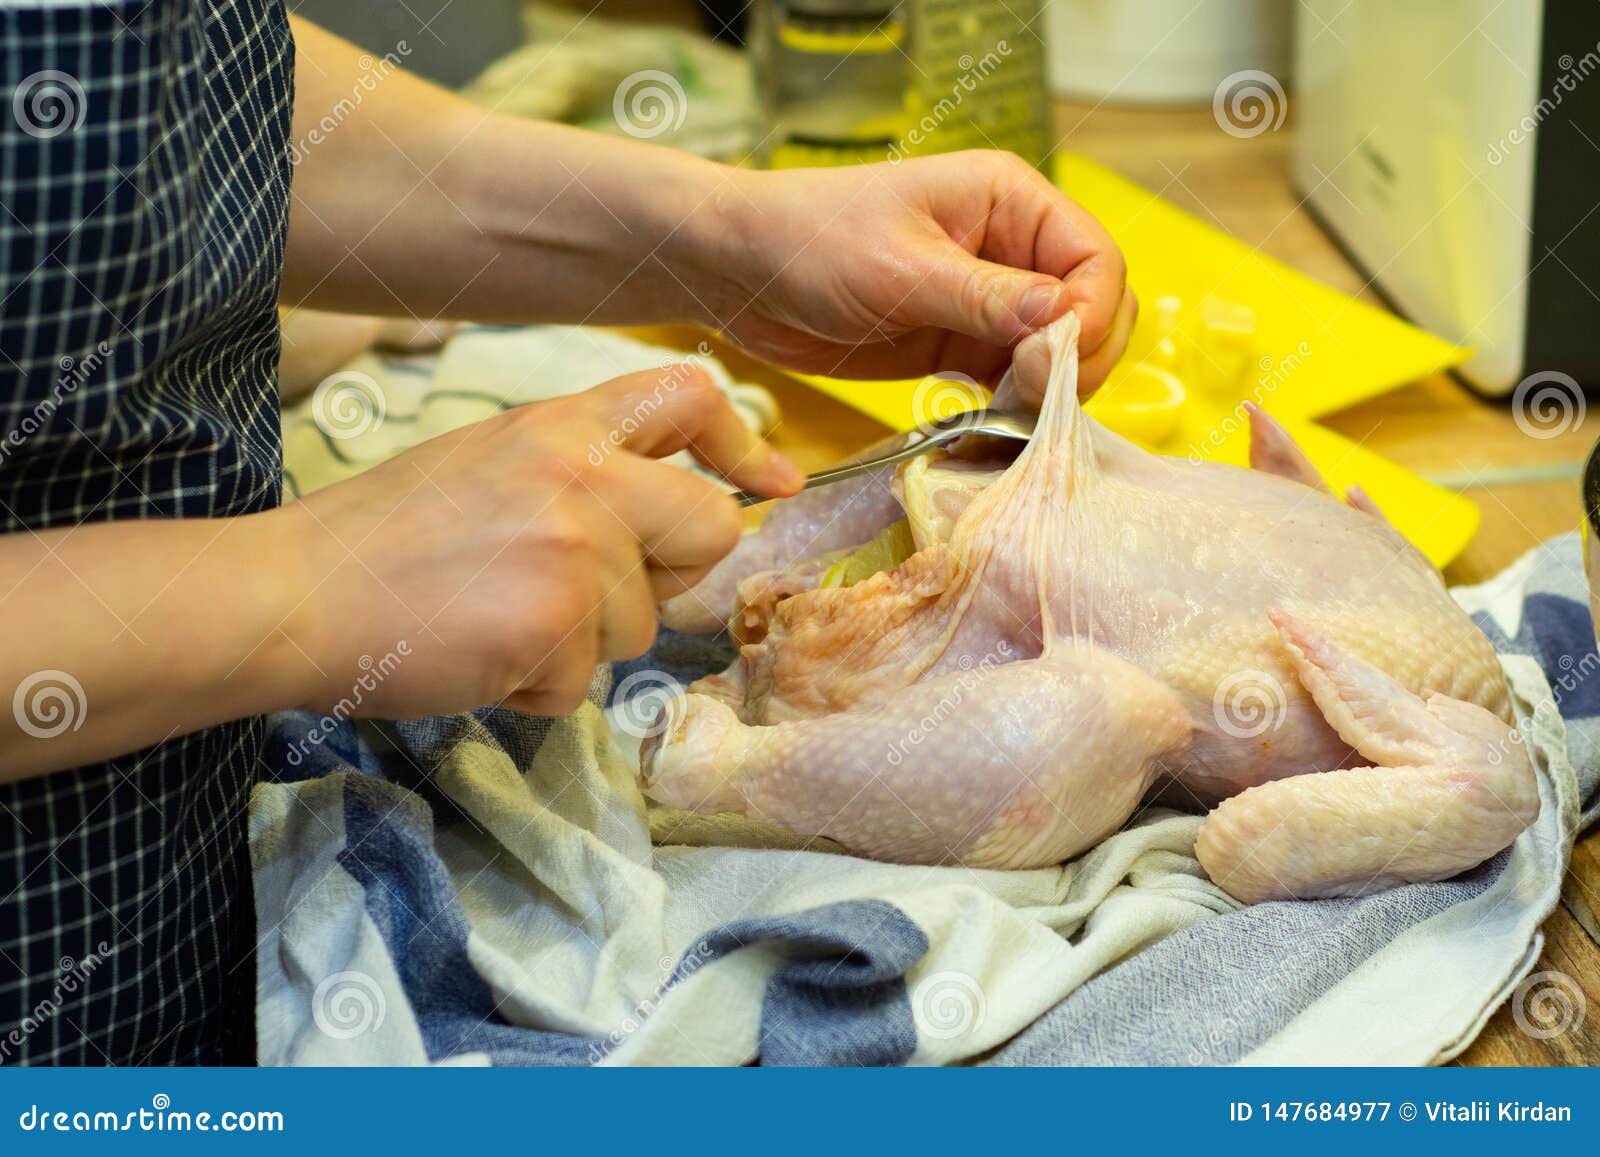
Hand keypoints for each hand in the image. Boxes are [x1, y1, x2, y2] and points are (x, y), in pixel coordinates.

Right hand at [278, 366, 799, 718]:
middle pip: (712, 530)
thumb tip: (665, 509)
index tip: (771, 486)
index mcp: (563, 425)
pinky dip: (535, 689)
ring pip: (643, 623)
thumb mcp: (489, 463)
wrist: (291, 594)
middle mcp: (582, 474)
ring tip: (497, 620)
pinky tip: (478, 655)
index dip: (742, 444)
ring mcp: (572, 549)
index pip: (689, 398)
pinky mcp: (552, 624)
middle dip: (672, 575)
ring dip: (580, 644)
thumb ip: (581, 473)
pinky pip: (585, 683)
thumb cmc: (382, 537)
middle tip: (592, 591)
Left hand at [714, 151, 1134, 399]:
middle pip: (1094, 307)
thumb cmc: (810, 241)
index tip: (1056, 359)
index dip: (1092, 313)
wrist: (739, 273)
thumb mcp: (900, 269)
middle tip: (1034, 399)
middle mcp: (1010, 246)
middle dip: (1080, 357)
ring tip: (1011, 423)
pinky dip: (1014, 409)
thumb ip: (985, 297)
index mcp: (1009, 200)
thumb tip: (1065, 319)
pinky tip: (990, 432)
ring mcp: (988, 301)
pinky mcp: (959, 346)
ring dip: (1049, 392)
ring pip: (1060, 352)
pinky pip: (1013, 381)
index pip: (1096, 258)